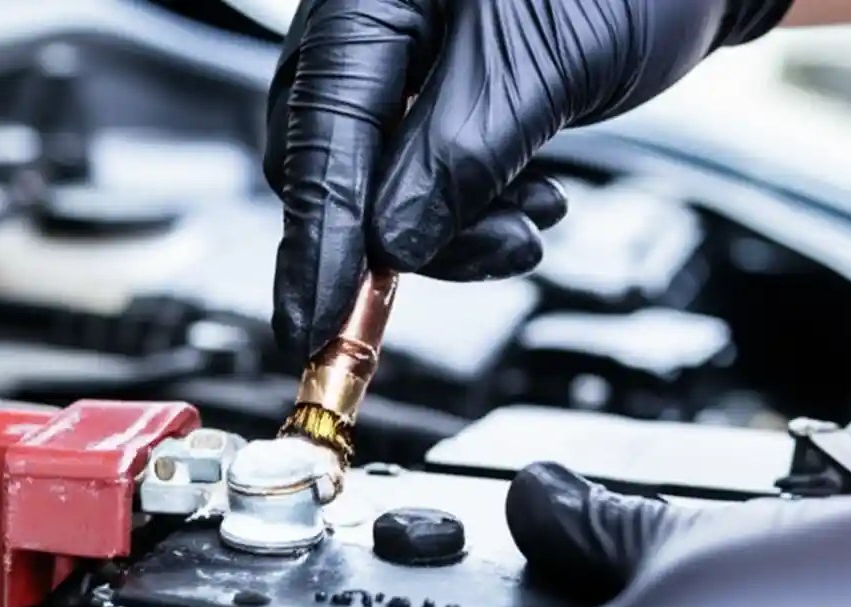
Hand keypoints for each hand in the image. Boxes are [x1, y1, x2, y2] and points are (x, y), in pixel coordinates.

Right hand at [266, 0, 794, 357]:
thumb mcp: (536, 72)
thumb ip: (454, 161)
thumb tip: (391, 249)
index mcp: (362, 5)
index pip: (316, 143)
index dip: (315, 246)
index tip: (315, 330)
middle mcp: (363, 36)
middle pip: (333, 173)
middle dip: (407, 236)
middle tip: (494, 254)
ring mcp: (395, 70)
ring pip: (381, 192)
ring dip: (456, 230)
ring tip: (535, 216)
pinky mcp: (435, 103)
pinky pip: (424, 181)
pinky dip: (475, 211)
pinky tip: (533, 198)